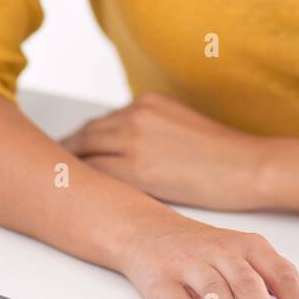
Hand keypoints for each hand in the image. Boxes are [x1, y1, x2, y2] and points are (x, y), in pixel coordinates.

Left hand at [59, 91, 265, 209]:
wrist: (244, 166)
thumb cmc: (221, 154)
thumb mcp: (180, 124)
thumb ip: (150, 128)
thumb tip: (127, 145)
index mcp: (147, 102)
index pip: (101, 122)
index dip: (83, 140)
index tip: (70, 152)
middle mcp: (136, 115)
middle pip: (87, 134)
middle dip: (68, 152)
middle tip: (53, 168)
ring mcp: (134, 139)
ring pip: (86, 152)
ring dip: (70, 167)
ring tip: (57, 184)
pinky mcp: (137, 168)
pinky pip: (98, 174)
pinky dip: (84, 182)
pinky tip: (76, 195)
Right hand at [118, 210, 298, 298]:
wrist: (147, 232)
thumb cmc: (203, 250)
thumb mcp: (242, 257)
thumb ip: (273, 282)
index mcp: (249, 246)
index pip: (283, 276)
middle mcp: (223, 252)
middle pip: (252, 286)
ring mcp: (192, 266)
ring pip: (219, 295)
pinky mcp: (165, 283)